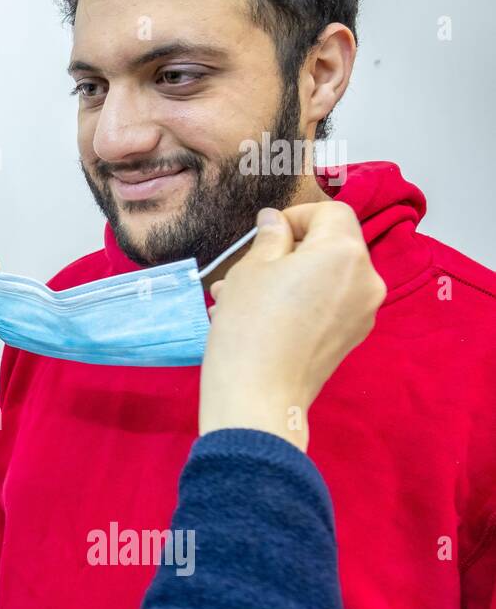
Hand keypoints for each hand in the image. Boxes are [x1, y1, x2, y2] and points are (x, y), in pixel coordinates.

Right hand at [199, 203, 386, 451]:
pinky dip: (300, 302)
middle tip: (249, 268)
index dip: (297, 216)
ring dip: (289, 278)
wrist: (258, 396)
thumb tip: (276, 221)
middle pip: (333, 245)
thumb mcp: (250, 270)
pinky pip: (328, 305)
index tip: (265, 234)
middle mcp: (366, 279)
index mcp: (344, 252)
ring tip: (241, 298)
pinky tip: (261, 319)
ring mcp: (363, 312)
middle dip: (291, 250)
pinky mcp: (351, 338)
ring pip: (327, 278)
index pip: (331, 212)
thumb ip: (270, 238)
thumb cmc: (249, 324)